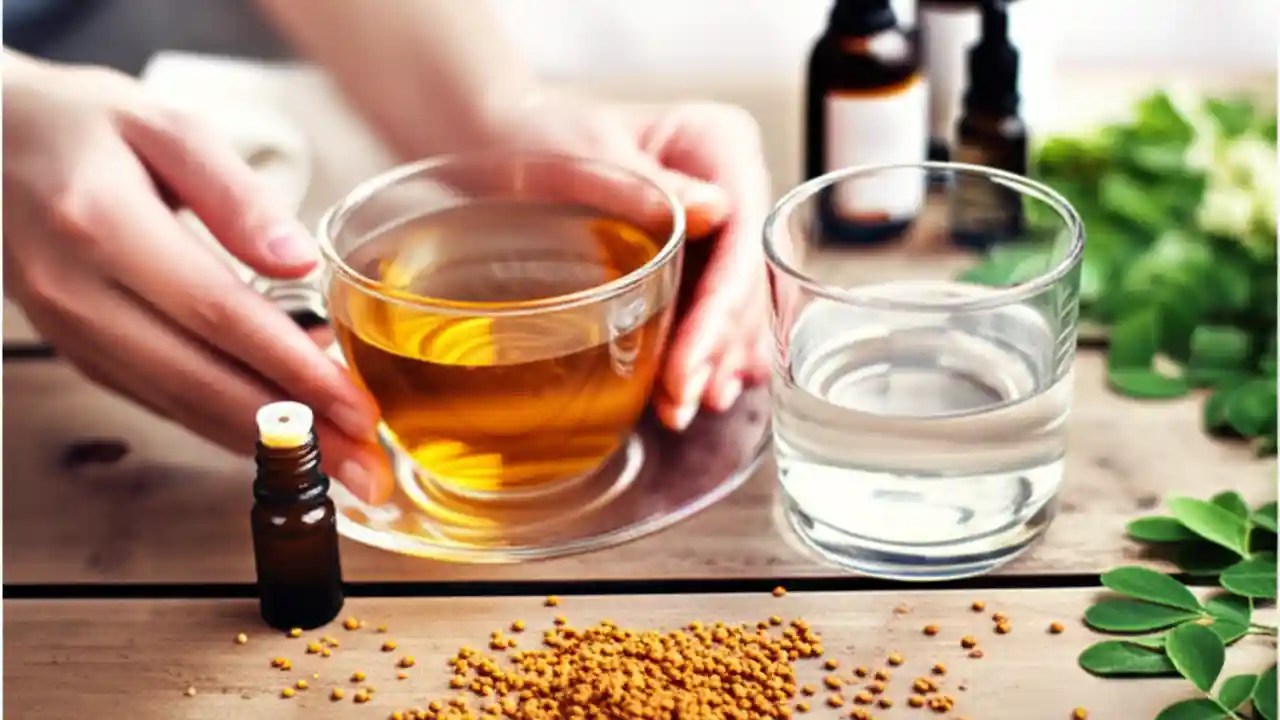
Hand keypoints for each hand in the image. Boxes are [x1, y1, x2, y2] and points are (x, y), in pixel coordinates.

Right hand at [2, 53, 390, 501]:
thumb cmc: (85, 127)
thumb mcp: (165, 127)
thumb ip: (235, 194)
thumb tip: (301, 260)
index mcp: (102, 225)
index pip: (217, 313)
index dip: (292, 367)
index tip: (356, 405)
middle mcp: (78, 292)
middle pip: (201, 379)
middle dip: (294, 431)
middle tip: (366, 467)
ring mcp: (71, 332)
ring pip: (180, 405)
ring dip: (266, 445)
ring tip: (341, 467)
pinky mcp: (79, 353)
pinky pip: (160, 402)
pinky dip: (224, 426)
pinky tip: (282, 439)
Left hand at [478, 91, 772, 430]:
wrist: (497, 145)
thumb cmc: (536, 133)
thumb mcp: (586, 150)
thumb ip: (650, 183)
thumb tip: (715, 212)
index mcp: (720, 144)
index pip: (740, 237)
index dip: (722, 308)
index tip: (688, 363)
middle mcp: (728, 187)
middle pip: (742, 279)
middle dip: (716, 347)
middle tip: (683, 401)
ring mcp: (713, 229)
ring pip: (732, 304)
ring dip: (713, 360)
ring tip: (684, 407)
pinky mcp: (690, 261)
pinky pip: (707, 312)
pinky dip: (701, 353)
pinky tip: (689, 390)